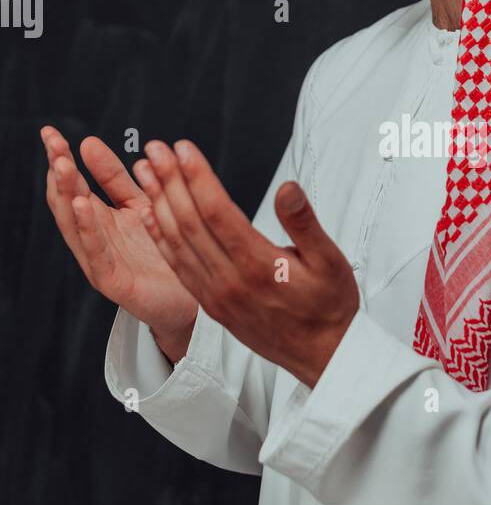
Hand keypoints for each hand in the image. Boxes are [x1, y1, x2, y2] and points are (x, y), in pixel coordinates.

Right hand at [41, 126, 198, 360]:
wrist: (192, 297)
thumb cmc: (164, 251)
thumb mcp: (141, 205)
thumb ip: (115, 178)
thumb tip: (88, 143)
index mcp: (99, 220)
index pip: (73, 185)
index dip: (61, 159)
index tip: (50, 132)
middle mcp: (94, 240)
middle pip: (68, 202)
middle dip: (60, 173)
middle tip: (54, 144)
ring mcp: (100, 261)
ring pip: (75, 226)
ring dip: (67, 195)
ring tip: (62, 167)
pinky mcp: (112, 281)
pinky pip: (96, 253)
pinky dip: (87, 228)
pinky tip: (82, 204)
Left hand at [133, 139, 359, 389]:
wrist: (322, 356)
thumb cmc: (330, 305)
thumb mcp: (331, 262)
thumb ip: (305, 223)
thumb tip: (286, 188)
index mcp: (259, 266)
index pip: (217, 212)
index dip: (197, 177)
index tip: (183, 148)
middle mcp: (230, 281)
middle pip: (190, 223)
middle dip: (170, 181)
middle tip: (156, 148)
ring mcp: (216, 296)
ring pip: (177, 243)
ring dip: (158, 203)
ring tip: (146, 170)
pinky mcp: (210, 305)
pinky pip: (178, 266)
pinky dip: (160, 237)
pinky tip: (149, 214)